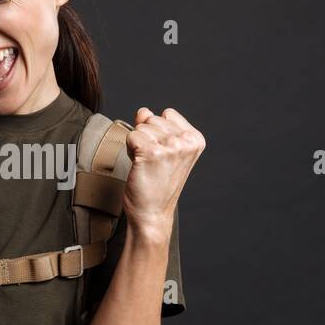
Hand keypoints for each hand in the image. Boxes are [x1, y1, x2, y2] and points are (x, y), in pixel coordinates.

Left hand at [122, 107, 205, 238]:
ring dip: (137, 145)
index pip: (167, 114)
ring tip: (146, 165)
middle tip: (152, 162)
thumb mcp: (164, 151)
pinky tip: (139, 166)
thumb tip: (143, 111)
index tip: (162, 154)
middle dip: (146, 137)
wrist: (152, 213)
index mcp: (195, 139)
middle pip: (152, 118)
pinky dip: (130, 150)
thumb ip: (156, 127)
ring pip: (140, 126)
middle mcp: (186, 141)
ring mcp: (170, 146)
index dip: (158, 132)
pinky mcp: (151, 151)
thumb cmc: (157, 184)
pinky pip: (131, 136)